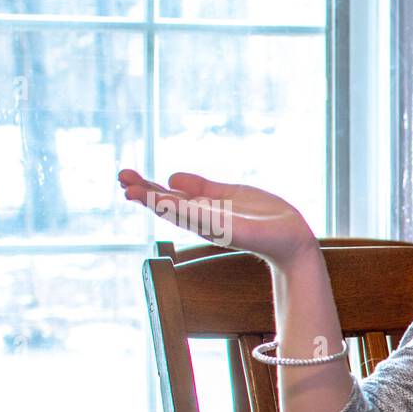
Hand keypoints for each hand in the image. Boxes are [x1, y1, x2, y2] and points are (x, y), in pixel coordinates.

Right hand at [117, 169, 317, 267]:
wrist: (292, 236)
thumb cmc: (263, 216)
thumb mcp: (229, 193)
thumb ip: (202, 187)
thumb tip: (172, 176)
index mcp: (202, 210)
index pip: (168, 197)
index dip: (147, 188)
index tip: (125, 176)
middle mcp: (203, 220)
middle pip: (166, 206)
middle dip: (144, 194)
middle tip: (120, 179)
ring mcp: (214, 226)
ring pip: (179, 213)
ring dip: (155, 202)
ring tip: (130, 190)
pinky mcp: (229, 231)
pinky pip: (204, 218)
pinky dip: (185, 209)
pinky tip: (166, 198)